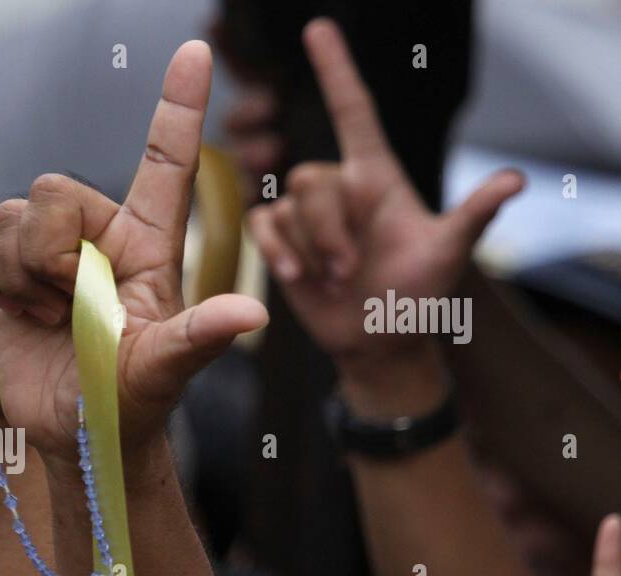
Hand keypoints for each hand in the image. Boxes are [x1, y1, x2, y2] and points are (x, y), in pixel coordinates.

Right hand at [0, 41, 267, 465]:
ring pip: (6, 218)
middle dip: (45, 251)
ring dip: (13, 277)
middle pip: (51, 191)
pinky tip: (6, 324)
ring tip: (40, 321)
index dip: (178, 107)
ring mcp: (45, 256)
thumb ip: (199, 338)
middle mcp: (95, 239)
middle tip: (61, 306)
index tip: (196, 52)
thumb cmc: (130, 404)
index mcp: (146, 245)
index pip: (165, 164)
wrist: (72, 436)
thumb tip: (253, 313)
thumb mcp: (164, 373)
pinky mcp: (2, 278)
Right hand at [246, 18, 523, 377]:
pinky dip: (278, 252)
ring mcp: (307, 217)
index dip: (336, 69)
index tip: (318, 29)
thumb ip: (474, 215)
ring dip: (311, 248)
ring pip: (287, 206)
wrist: (378, 340)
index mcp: (377, 178)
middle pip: (310, 176)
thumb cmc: (417, 294)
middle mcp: (339, 189)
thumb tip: (517, 180)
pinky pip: (263, 227)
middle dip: (329, 228)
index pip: (353, 112)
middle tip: (351, 269)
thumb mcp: (448, 254)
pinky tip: (298, 277)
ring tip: (334, 280)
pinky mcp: (281, 241)